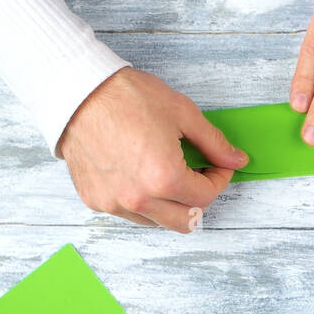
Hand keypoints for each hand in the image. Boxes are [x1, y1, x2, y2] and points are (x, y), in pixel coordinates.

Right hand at [57, 67, 247, 231]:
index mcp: (164, 178)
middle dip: (199, 200)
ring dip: (171, 204)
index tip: (219, 165)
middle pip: (186, 221)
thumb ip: (214, 143)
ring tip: (168, 173)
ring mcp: (115, 203)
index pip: (206, 196)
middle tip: (198, 176)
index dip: (220, 179)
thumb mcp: (182, 113)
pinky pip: (130, 213)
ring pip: (158, 222)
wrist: (77, 91)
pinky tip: (141, 174)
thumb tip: (236, 160)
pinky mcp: (96, 200)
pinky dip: (143, 201)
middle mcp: (139, 199)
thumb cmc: (126, 97)